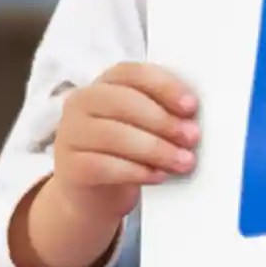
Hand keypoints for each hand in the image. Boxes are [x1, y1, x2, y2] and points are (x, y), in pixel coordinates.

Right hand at [52, 62, 200, 221]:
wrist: (95, 193)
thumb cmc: (129, 150)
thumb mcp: (145, 126)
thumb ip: (164, 112)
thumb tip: (196, 118)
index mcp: (105, 84)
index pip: (132, 73)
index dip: (164, 86)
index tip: (191, 105)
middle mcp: (82, 103)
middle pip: (123, 103)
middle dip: (163, 120)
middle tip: (192, 136)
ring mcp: (70, 134)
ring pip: (114, 136)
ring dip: (156, 149)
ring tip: (183, 161)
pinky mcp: (70, 167)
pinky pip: (103, 166)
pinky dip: (136, 171)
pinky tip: (158, 175)